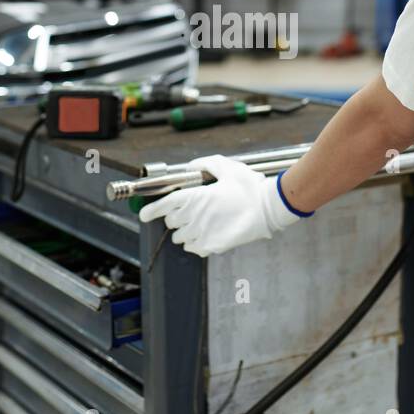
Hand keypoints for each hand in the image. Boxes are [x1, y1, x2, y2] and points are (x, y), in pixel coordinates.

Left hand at [137, 155, 306, 255]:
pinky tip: (204, 233)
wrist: (269, 208)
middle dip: (175, 216)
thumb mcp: (226, 167)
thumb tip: (190, 167)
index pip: (164, 205)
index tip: (144, 214)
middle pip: (170, 221)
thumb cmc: (250, 187)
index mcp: (196, 197)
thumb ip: (204, 165)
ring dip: (183, 230)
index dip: (150, 210)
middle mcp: (196, 216)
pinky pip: (192, 248)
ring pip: (179, 237)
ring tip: (198, 222)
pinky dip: (193, 242)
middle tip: (188, 210)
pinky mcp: (212, 246)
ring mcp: (203, 233)